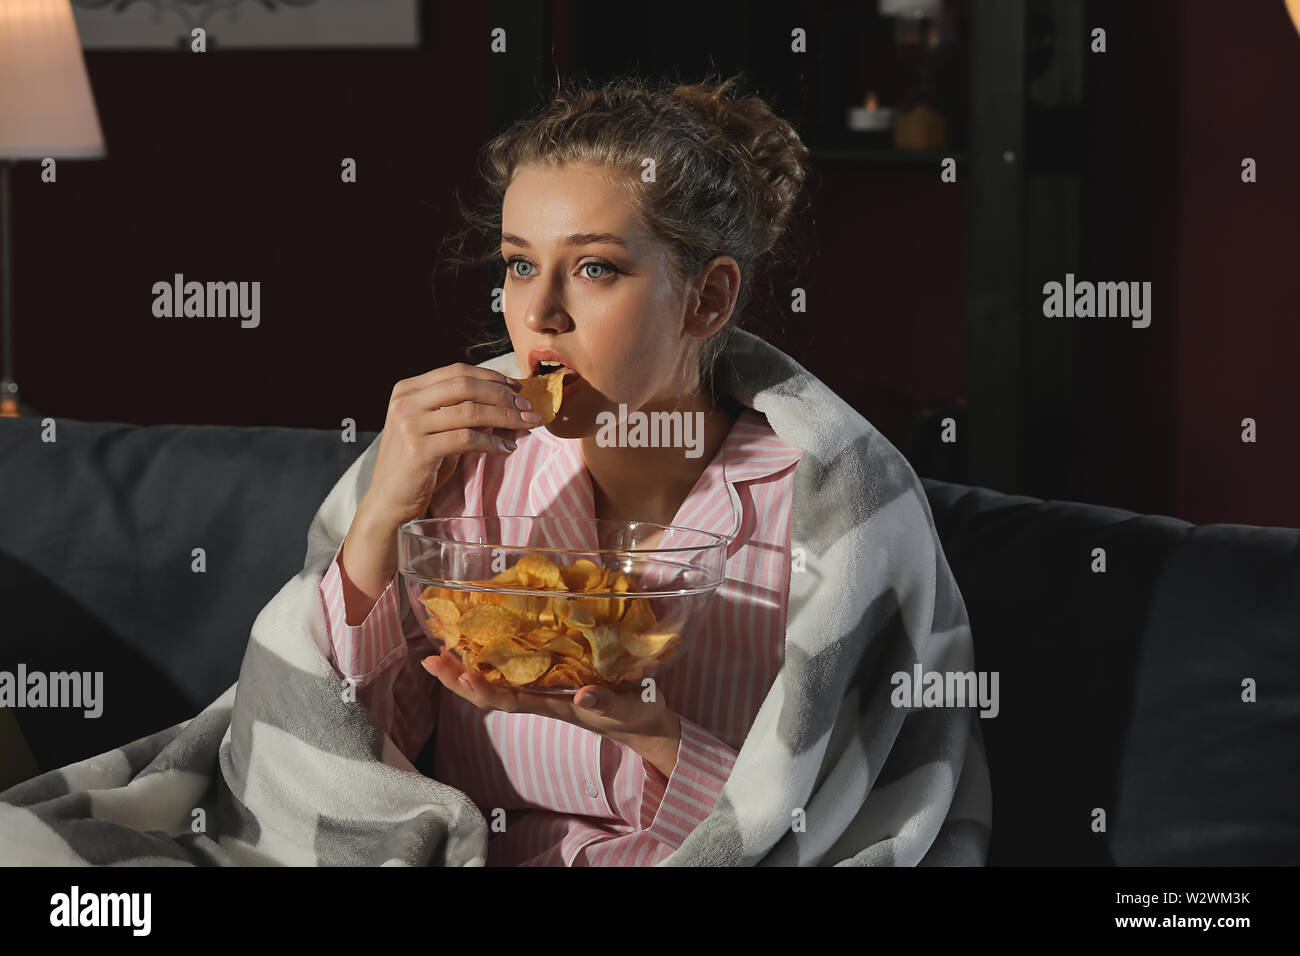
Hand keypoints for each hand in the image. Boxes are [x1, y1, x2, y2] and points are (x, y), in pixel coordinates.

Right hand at [360, 363, 541, 528]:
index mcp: (407, 390)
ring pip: (470, 411)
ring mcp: (410, 424)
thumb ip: (461, 411)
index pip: (457, 372)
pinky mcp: (419, 450)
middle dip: (502, 395)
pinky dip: (492, 443)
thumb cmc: (418, 465)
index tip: (517, 388)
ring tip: (526, 425)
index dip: (492, 377)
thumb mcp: (437, 429)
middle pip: (465, 385)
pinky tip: (507, 449)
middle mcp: (405, 402)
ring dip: (505, 417)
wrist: (389, 500)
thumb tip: (506, 400)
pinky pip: (467, 439)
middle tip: (527, 407)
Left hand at [421, 651, 681, 777]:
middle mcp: (544, 696)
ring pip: (501, 677)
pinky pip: (521, 665)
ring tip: (445, 644)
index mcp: (555, 706)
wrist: (648, 724)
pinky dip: (499, 653)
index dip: (481, 689)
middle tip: (430, 658)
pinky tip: (488, 636)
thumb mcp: (626, 711)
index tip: (458, 674)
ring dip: (471, 663)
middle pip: (493, 690)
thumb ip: (606, 703)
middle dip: (459, 677)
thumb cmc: (636, 717)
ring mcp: (549, 686)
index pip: (509, 700)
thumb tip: (582, 694)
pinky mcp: (559, 674)